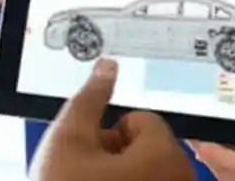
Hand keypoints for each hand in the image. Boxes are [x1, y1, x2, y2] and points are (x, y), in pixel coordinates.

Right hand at [33, 59, 194, 180]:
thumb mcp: (69, 138)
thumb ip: (90, 97)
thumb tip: (108, 65)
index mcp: (165, 157)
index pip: (142, 122)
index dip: (108, 134)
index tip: (90, 157)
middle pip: (151, 150)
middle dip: (119, 158)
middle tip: (89, 177)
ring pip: (150, 175)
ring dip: (125, 178)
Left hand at [192, 52, 234, 180]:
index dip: (215, 152)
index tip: (200, 137)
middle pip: (226, 174)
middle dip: (207, 153)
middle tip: (193, 130)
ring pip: (227, 179)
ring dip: (212, 160)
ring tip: (198, 137)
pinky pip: (234, 179)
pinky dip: (221, 166)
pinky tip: (212, 149)